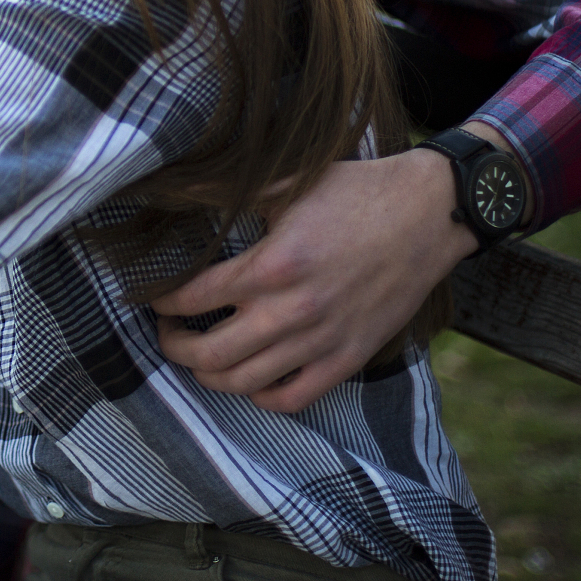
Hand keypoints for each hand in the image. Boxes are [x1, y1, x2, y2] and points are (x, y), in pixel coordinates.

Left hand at [153, 143, 479, 412]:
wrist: (428, 214)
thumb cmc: (356, 193)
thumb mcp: (288, 183)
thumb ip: (230, 194)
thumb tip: (177, 186)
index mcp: (271, 266)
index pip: (193, 298)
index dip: (162, 301)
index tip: (152, 298)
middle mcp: (292, 311)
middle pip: (209, 354)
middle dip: (174, 348)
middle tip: (167, 335)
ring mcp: (321, 340)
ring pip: (244, 383)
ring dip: (209, 376)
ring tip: (200, 359)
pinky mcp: (348, 358)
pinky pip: (293, 398)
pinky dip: (261, 397)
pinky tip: (250, 379)